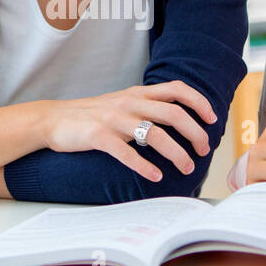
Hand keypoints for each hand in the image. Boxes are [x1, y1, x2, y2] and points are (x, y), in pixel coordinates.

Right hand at [39, 81, 217, 182]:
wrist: (53, 119)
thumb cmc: (90, 115)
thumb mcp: (121, 103)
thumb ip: (146, 106)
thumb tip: (178, 120)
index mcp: (137, 93)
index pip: (176, 89)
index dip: (198, 101)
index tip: (212, 118)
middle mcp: (129, 102)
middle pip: (173, 113)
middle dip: (195, 133)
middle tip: (203, 150)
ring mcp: (114, 118)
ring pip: (155, 133)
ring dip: (176, 153)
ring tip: (186, 168)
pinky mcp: (98, 136)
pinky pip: (126, 152)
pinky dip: (144, 166)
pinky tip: (156, 176)